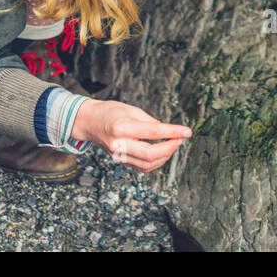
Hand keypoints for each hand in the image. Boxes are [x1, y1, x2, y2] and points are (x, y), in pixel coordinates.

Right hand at [71, 98, 190, 172]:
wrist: (89, 122)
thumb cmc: (110, 112)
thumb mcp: (131, 109)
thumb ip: (149, 121)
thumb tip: (168, 131)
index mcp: (121, 127)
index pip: (152, 132)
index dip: (172, 132)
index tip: (187, 131)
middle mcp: (119, 144)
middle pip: (150, 154)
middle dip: (170, 148)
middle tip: (181, 139)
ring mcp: (118, 155)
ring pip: (147, 165)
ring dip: (165, 156)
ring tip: (173, 144)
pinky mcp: (120, 161)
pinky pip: (142, 167)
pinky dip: (155, 162)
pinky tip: (162, 152)